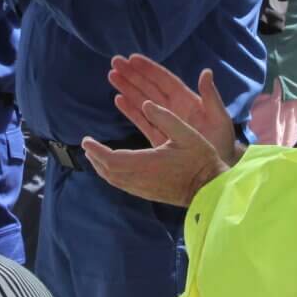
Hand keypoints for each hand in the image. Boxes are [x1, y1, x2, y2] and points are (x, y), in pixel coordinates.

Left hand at [81, 93, 231, 207]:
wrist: (210, 189)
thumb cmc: (200, 159)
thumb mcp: (187, 133)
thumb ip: (165, 117)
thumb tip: (146, 103)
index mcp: (148, 163)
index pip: (113, 159)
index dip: (97, 151)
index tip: (86, 141)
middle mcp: (141, 179)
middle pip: (109, 171)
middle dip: (95, 158)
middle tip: (87, 145)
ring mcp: (144, 189)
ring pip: (114, 180)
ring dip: (102, 167)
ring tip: (95, 155)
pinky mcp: (148, 193)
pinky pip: (123, 185)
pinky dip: (112, 175)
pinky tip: (113, 168)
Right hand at [107, 57, 236, 166]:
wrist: (217, 170)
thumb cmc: (222, 141)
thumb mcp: (220, 118)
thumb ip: (211, 96)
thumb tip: (206, 72)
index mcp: (186, 100)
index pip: (164, 80)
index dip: (149, 69)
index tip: (133, 58)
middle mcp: (173, 107)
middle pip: (149, 86)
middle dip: (133, 74)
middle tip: (115, 62)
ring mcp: (164, 121)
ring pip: (142, 100)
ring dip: (127, 88)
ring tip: (112, 76)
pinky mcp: (158, 136)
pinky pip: (141, 119)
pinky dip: (130, 109)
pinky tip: (119, 99)